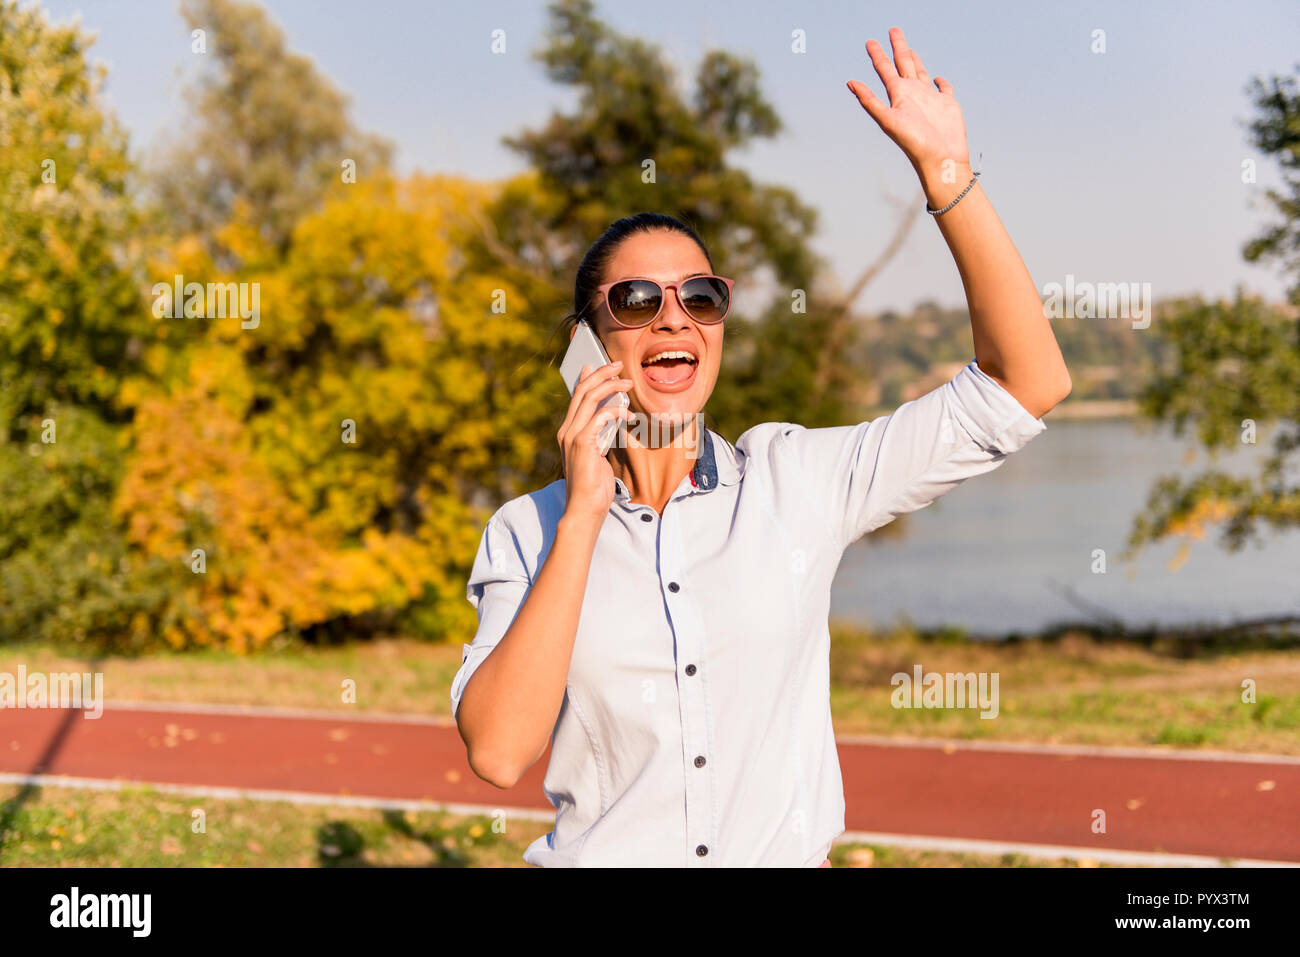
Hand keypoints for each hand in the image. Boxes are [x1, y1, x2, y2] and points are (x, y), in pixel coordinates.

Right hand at [556, 362, 632, 522]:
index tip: (599, 364)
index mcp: (568, 431)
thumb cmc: (594, 486)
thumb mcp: (597, 454)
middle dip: (602, 373)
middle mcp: (566, 430)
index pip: (576, 396)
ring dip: (611, 386)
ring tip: (629, 383)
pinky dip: (616, 411)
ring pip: (590, 398)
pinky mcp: (583, 444)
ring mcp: (572, 436)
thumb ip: (599, 435)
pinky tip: (630, 414)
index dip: (588, 377)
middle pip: (583, 391)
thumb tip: (611, 418)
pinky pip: (600, 417)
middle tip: (620, 365)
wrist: (585, 508)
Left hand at [846, 27, 970, 182]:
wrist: (940, 159)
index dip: (877, 55)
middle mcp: (912, 95)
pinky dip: (940, 81)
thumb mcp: (889, 120)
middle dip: (898, 47)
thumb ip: (869, 101)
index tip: (870, 41)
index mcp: (898, 96)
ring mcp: (930, 99)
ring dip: (915, 60)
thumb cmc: (914, 142)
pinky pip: (943, 88)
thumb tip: (849, 82)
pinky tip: (936, 78)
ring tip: (909, 49)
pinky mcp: (947, 104)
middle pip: (903, 64)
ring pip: (920, 73)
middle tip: (893, 30)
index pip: (885, 69)